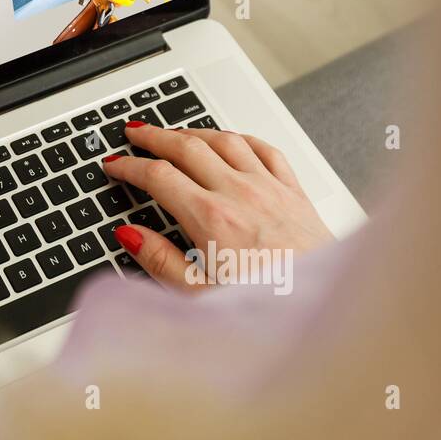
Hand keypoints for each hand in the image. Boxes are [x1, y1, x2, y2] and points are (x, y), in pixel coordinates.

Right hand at [102, 125, 334, 290]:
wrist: (326, 308)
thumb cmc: (268, 307)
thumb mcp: (198, 296)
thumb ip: (159, 260)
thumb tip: (130, 234)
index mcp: (211, 219)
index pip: (158, 176)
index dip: (129, 166)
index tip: (115, 164)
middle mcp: (240, 194)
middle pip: (187, 146)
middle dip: (154, 135)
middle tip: (135, 132)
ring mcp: (269, 188)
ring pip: (224, 140)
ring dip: (194, 130)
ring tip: (175, 132)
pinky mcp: (294, 192)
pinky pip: (265, 149)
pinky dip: (241, 138)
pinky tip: (232, 139)